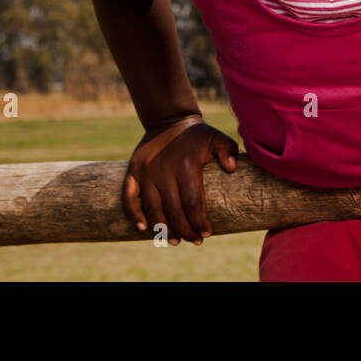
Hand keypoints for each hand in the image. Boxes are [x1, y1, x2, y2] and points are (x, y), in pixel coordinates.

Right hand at [122, 114, 238, 244]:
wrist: (169, 119)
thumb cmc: (196, 135)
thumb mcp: (216, 137)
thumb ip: (228, 149)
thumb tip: (231, 168)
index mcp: (186, 164)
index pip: (193, 202)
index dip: (199, 222)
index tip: (206, 233)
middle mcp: (164, 170)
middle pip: (174, 210)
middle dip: (185, 230)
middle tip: (194, 241)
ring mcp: (146, 171)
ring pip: (153, 208)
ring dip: (163, 229)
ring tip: (174, 241)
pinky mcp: (133, 170)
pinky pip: (129, 196)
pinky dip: (134, 214)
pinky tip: (143, 228)